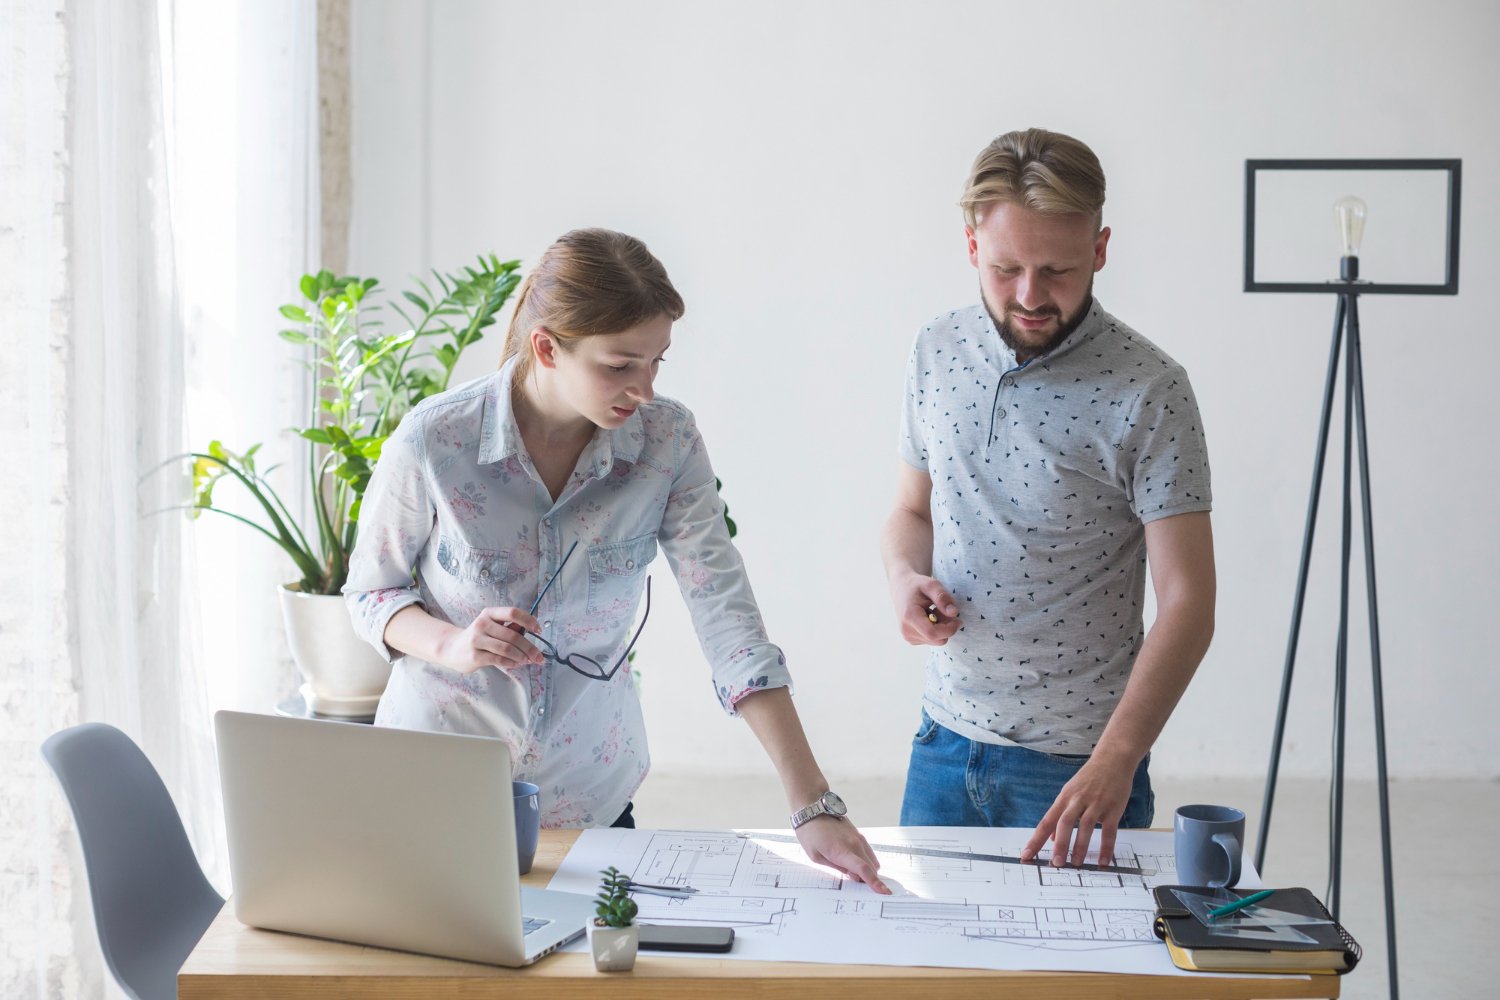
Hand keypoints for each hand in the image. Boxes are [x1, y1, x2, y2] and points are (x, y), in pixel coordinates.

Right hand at [435, 606, 544, 673]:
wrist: (451, 649)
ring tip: (528, 661)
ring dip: (522, 656)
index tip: (539, 630)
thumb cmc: (478, 637)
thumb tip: (530, 631)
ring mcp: (477, 640)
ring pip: (507, 648)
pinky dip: (511, 663)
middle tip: (539, 656)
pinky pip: (499, 659)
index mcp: (489, 614)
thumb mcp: (492, 627)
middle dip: (530, 647)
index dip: (528, 620)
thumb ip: (509, 628)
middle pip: (513, 635)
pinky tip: (516, 664)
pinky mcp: (475, 656)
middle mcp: (482, 624)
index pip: (512, 612)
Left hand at [794, 817, 889, 893]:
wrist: (812, 808)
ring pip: (872, 861)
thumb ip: (837, 868)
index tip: (885, 892)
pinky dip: (866, 861)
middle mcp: (854, 843)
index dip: (875, 883)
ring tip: (848, 869)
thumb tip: (854, 876)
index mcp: (841, 851)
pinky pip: (868, 852)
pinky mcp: (859, 835)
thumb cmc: (810, 833)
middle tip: (850, 880)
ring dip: (867, 870)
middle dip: (867, 880)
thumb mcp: (816, 856)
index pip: (863, 869)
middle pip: (871, 868)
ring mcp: (858, 838)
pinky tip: (852, 861)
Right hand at [890, 571, 962, 645]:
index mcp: (910, 616)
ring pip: (936, 641)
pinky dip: (936, 630)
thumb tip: (954, 613)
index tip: (958, 620)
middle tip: (945, 611)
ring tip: (935, 611)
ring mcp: (908, 636)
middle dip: (947, 627)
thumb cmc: (917, 586)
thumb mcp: (931, 584)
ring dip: (942, 628)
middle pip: (937, 639)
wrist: (901, 589)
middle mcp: (906, 630)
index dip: (949, 630)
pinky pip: (931, 640)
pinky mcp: (911, 639)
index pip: (933, 633)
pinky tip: (930, 617)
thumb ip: (943, 597)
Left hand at [1020, 755, 1137, 867]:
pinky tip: (1103, 861)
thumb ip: (1060, 814)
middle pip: (1064, 823)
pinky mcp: (1113, 808)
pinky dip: (1106, 848)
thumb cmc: (1089, 778)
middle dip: (1059, 845)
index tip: (1026, 855)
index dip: (1036, 840)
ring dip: (1080, 847)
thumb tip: (1051, 837)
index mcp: (1064, 798)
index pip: (1046, 821)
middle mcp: (1078, 800)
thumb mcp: (1070, 792)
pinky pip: (1109, 831)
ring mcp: (1096, 803)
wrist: (1113, 759)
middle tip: (1056, 863)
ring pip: (1086, 827)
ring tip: (1076, 864)